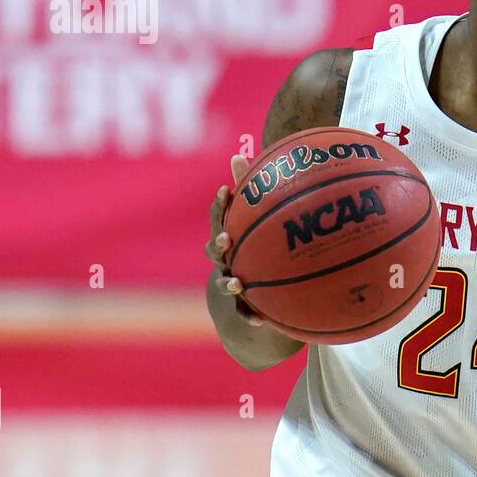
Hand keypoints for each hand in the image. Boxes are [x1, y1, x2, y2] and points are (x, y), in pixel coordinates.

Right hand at [205, 154, 268, 327]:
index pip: (220, 218)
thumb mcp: (258, 224)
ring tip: (236, 283)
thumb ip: (256, 192)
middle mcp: (225, 260)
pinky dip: (251, 317)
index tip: (225, 189)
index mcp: (228, 238)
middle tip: (226, 239)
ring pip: (224, 283)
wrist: (251, 298)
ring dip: (228, 283)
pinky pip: (244, 313)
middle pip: (215, 252)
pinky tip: (261, 321)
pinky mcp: (242, 308)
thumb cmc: (256, 250)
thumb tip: (244, 155)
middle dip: (218, 245)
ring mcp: (231, 283)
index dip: (221, 204)